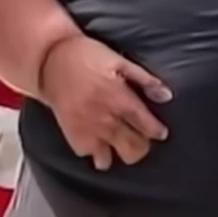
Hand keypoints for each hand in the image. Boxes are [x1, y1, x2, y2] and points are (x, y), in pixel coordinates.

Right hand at [38, 35, 172, 171]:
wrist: (51, 61)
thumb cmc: (88, 57)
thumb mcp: (121, 61)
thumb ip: (145, 80)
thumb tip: (166, 96)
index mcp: (120, 99)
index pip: (146, 127)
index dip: (157, 132)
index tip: (161, 132)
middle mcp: (105, 119)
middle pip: (133, 149)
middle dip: (142, 146)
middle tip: (142, 137)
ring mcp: (87, 130)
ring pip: (111, 159)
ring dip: (119, 153)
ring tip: (122, 142)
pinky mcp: (72, 135)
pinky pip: (89, 155)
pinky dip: (97, 152)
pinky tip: (102, 142)